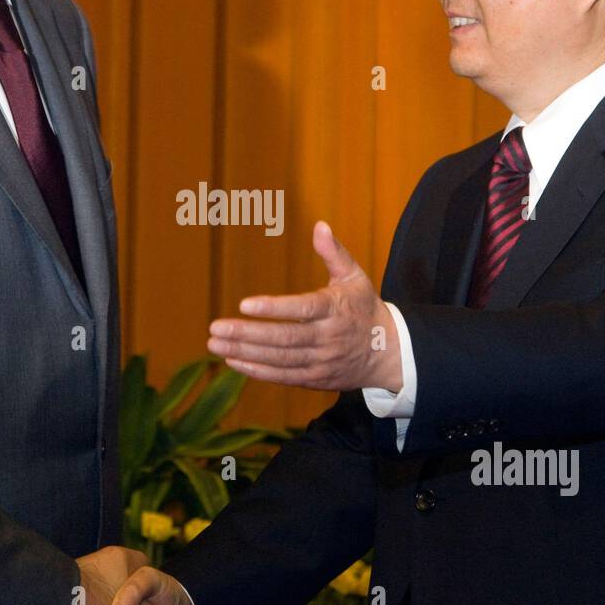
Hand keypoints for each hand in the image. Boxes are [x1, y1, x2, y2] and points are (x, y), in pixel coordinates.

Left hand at [207, 220, 401, 391]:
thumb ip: (335, 253)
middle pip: (285, 338)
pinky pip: (284, 377)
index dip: (274, 308)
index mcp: (335, 309)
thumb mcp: (355, 278)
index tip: (245, 304)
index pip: (302, 309)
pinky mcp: (316, 379)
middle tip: (216, 327)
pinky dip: (257, 371)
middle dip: (248, 334)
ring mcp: (321, 362)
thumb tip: (320, 225)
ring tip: (215, 343)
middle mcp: (327, 338)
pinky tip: (234, 360)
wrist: (389, 353)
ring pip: (280, 359)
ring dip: (245, 352)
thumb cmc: (365, 308)